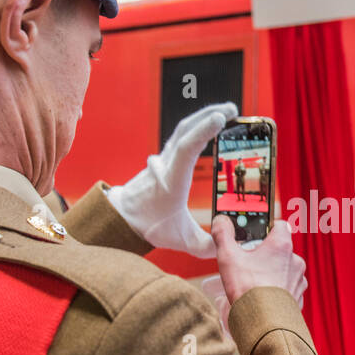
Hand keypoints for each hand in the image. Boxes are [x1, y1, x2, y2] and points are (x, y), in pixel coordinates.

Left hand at [107, 102, 237, 257]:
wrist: (121, 217)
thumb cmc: (150, 226)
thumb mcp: (180, 240)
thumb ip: (206, 245)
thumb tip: (229, 243)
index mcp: (171, 181)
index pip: (187, 149)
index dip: (204, 131)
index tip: (221, 118)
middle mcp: (166, 165)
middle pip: (185, 130)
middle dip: (209, 116)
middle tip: (232, 109)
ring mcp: (163, 159)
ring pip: (183, 129)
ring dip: (203, 117)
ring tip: (226, 112)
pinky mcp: (164, 158)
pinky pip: (182, 136)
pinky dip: (197, 126)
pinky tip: (210, 125)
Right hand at [211, 215, 306, 307]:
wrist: (263, 321)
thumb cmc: (247, 288)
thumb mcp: (228, 257)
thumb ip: (223, 234)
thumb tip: (221, 221)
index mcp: (281, 245)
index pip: (279, 225)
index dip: (265, 229)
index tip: (254, 236)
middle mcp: (295, 260)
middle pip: (280, 249)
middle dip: (266, 254)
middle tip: (249, 263)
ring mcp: (299, 279)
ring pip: (286, 269)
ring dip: (274, 273)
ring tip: (256, 283)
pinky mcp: (298, 297)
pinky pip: (289, 288)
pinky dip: (279, 290)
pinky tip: (265, 296)